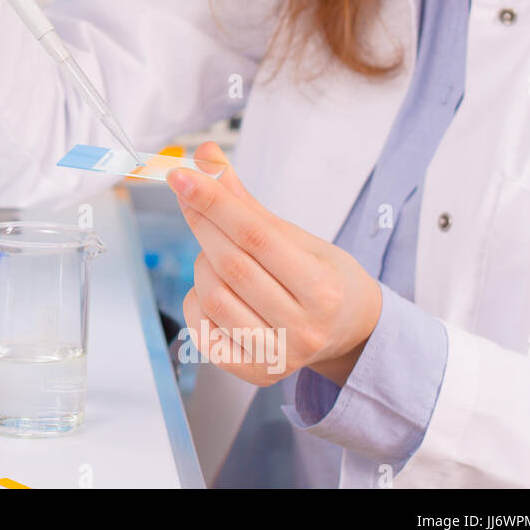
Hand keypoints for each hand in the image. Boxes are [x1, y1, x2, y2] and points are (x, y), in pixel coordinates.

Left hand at [167, 142, 382, 386]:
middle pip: (231, 266)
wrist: (349, 332)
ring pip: (212, 297)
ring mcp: (279, 356)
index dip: (214, 203)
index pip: (256, 237)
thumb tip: (206, 155)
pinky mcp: (255, 374)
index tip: (181, 176)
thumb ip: (245, 202)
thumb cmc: (322, 276)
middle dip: (203, 224)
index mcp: (323, 288)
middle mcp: (304, 328)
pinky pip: (202, 332)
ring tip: (217, 255)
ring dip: (202, 265)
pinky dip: (195, 302)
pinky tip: (212, 290)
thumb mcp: (296, 236)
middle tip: (193, 201)